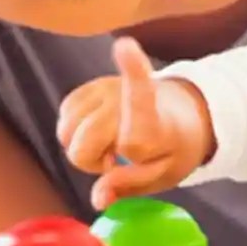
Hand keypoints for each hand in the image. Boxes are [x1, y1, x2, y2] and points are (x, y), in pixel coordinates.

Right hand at [57, 37, 213, 209]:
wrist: (182, 116)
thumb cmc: (171, 150)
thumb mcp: (162, 176)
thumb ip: (130, 186)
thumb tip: (97, 199)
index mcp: (152, 122)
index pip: (139, 99)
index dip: (133, 70)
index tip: (126, 46)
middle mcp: (124, 98)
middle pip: (81, 144)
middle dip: (92, 162)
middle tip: (119, 158)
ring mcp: (105, 88)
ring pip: (67, 133)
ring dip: (82, 146)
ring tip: (111, 142)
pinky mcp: (91, 85)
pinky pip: (64, 116)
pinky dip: (74, 131)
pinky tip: (98, 130)